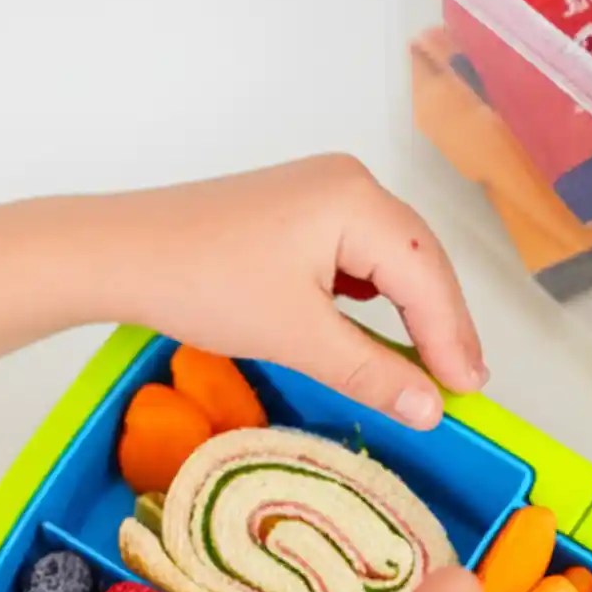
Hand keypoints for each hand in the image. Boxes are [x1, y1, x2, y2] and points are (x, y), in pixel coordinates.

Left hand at [0, 153, 481, 505]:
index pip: (426, 276)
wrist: (120, 252)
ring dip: (409, 310)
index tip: (471, 391)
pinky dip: (372, 294)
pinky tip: (375, 329)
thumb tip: (431, 410)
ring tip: (429, 364)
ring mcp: (322, 189)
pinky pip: (357, 252)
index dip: (453, 337)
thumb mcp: (297, 336)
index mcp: (356, 200)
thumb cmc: (202, 285)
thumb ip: (372, 372)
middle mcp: (349, 181)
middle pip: (417, 259)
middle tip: (460, 384)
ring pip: (389, 256)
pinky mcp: (299, 207)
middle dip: (438, 323)